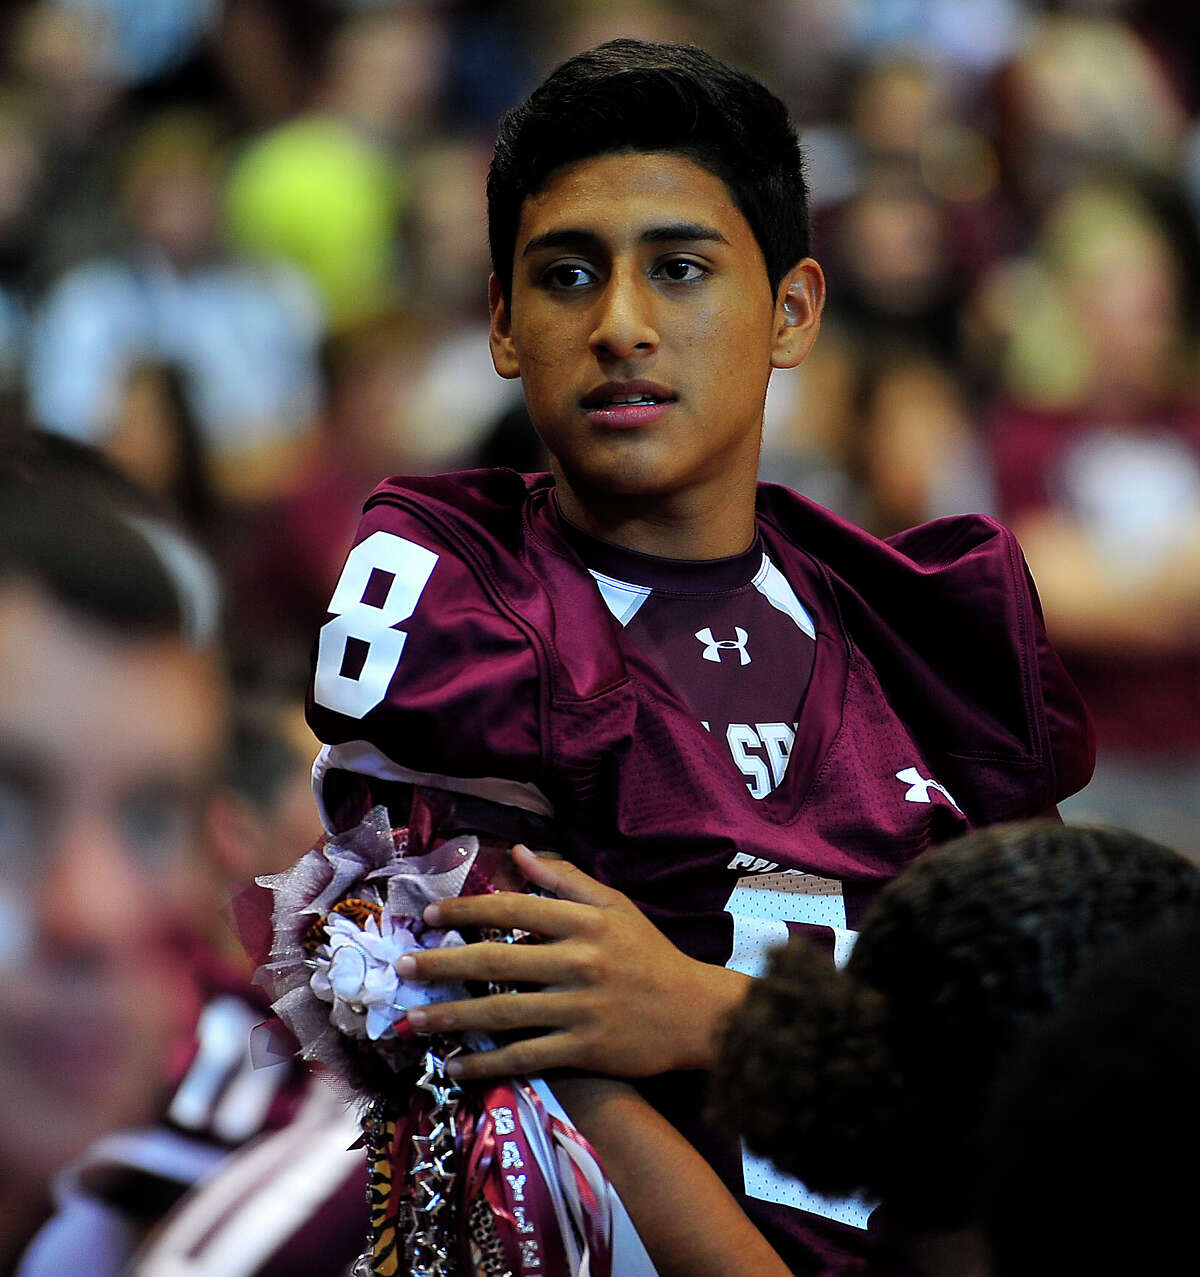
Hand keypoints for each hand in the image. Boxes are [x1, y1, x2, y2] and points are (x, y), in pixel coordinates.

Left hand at [396, 845, 750, 1080]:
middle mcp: (579, 962)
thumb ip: (566, 879)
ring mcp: (580, 1008)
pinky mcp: (585, 1049)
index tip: (428, 915)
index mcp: (584, 921)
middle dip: (442, 965)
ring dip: (452, 1018)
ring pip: (502, 1013)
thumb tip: (518, 852)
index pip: (513, 910)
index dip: (466, 911)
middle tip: (401, 968)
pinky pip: (525, 1057)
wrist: (696, 1013)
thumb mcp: (615, 906)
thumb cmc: (650, 954)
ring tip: (412, 1021)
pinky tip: (456, 1067)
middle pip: (496, 961)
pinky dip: (487, 1063)